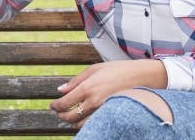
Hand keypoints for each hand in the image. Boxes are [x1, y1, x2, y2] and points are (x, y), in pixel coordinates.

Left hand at [48, 60, 166, 126]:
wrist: (142, 77)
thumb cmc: (118, 70)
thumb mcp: (94, 69)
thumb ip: (76, 80)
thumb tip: (61, 90)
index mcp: (88, 88)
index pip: (64, 103)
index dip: (55, 107)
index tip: (52, 106)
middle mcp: (94, 102)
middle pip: (71, 117)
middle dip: (62, 116)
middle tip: (59, 112)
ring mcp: (103, 111)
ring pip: (82, 125)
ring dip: (73, 122)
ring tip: (71, 115)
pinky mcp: (111, 115)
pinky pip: (94, 124)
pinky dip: (86, 123)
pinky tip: (85, 118)